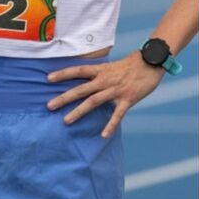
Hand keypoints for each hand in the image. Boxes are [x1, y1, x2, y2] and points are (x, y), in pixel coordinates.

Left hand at [46, 51, 165, 137]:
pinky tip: (103, 136)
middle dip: (64, 98)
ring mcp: (115, 90)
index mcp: (100, 70)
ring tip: (66, 121)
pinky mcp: (127, 99)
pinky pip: (117, 115)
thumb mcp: (111, 66)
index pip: (77, 71)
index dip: (63, 74)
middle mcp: (105, 80)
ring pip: (93, 102)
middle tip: (49, 106)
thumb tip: (85, 81)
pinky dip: (110, 125)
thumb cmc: (130, 65)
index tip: (48, 78)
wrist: (151, 62)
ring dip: (79, 112)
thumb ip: (98, 75)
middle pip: (81, 89)